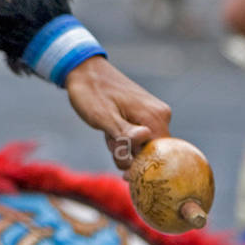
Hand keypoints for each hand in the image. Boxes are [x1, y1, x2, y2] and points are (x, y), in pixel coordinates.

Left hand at [64, 56, 171, 170]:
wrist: (84, 70)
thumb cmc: (91, 92)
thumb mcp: (102, 117)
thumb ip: (123, 133)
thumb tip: (144, 139)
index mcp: (155, 116)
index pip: (160, 155)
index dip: (143, 168)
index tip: (124, 173)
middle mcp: (160, 115)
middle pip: (151, 152)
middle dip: (128, 154)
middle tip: (108, 140)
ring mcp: (153, 114)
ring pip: (142, 145)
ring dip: (122, 145)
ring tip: (106, 131)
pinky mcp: (144, 114)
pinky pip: (137, 136)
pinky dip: (121, 138)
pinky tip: (108, 129)